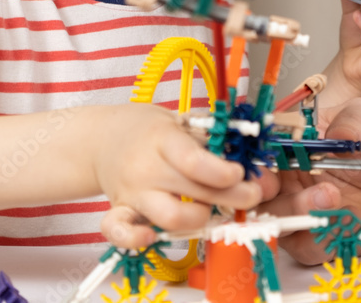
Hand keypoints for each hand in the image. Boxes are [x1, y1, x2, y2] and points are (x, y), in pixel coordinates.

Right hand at [96, 104, 262, 247]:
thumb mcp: (182, 122)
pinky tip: (154, 237)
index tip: (241, 174)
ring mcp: (132, 193)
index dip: (222, 172)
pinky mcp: (120, 212)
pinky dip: (136, 240)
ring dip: (200, 219)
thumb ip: (216, 141)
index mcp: (162, 139)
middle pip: (193, 192)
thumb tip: (258, 166)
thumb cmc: (149, 130)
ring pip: (170, 218)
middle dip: (232, 197)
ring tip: (211, 208)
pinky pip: (121, 234)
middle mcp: (146, 168)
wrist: (103, 138)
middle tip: (252, 194)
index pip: (192, 161)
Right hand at [257, 98, 360, 263]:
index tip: (263, 170)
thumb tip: (342, 134)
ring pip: (275, 222)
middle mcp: (283, 182)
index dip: (250, 166)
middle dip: (258, 193)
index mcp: (285, 148)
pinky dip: (320, 237)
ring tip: (330, 196)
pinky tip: (342, 219)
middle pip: (252, 194)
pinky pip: (305, 248)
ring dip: (296, 211)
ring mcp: (295, 213)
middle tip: (278, 185)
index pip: (253, 157)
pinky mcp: (313, 240)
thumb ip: (355, 119)